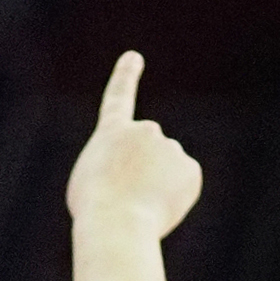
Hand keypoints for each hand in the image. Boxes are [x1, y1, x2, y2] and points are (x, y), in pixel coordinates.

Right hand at [65, 51, 202, 238]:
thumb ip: (114, 166)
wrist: (116, 223)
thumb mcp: (89, 183)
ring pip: (167, 171)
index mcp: (113, 132)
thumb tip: (140, 174)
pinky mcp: (190, 169)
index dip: (125, 76)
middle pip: (148, 153)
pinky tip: (158, 209)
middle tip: (127, 200)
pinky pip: (183, 185)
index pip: (119, 97)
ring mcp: (170, 147)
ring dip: (156, 189)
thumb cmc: (94, 209)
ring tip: (139, 208)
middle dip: (143, 175)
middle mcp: (145, 130)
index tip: (134, 57)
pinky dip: (174, 200)